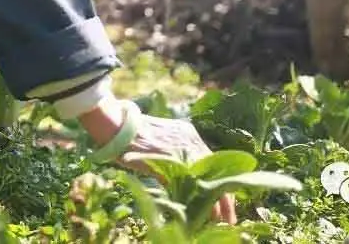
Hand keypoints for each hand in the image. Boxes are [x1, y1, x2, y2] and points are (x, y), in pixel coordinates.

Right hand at [79, 97, 236, 225]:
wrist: (118, 125)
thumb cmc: (135, 133)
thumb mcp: (162, 140)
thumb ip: (176, 152)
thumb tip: (186, 175)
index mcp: (189, 134)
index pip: (214, 164)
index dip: (222, 184)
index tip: (226, 202)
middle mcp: (190, 141)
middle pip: (217, 174)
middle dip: (225, 199)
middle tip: (230, 220)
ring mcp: (181, 151)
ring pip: (206, 182)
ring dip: (214, 205)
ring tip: (220, 223)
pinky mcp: (169, 162)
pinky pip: (187, 187)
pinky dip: (193, 203)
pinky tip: (197, 216)